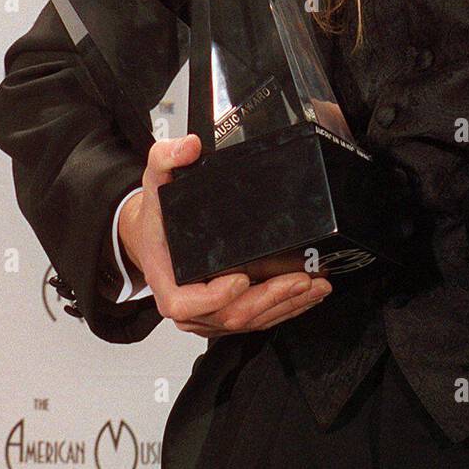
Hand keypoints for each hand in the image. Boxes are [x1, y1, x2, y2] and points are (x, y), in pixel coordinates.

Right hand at [119, 133, 332, 337]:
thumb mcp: (155, 180)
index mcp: (167, 279)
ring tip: (313, 285)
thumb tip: (189, 147)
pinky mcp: (226, 312)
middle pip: (229, 315)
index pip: (185, 303)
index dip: (215, 297)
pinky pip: (256, 319)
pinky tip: (307, 295)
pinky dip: (285, 310)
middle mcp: (187, 304)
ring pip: (248, 322)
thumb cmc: (157, 217)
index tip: (242, 278)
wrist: (155, 235)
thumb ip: (166, 157)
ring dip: (285, 306)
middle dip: (269, 299)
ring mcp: (208, 312)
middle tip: (299, 278)